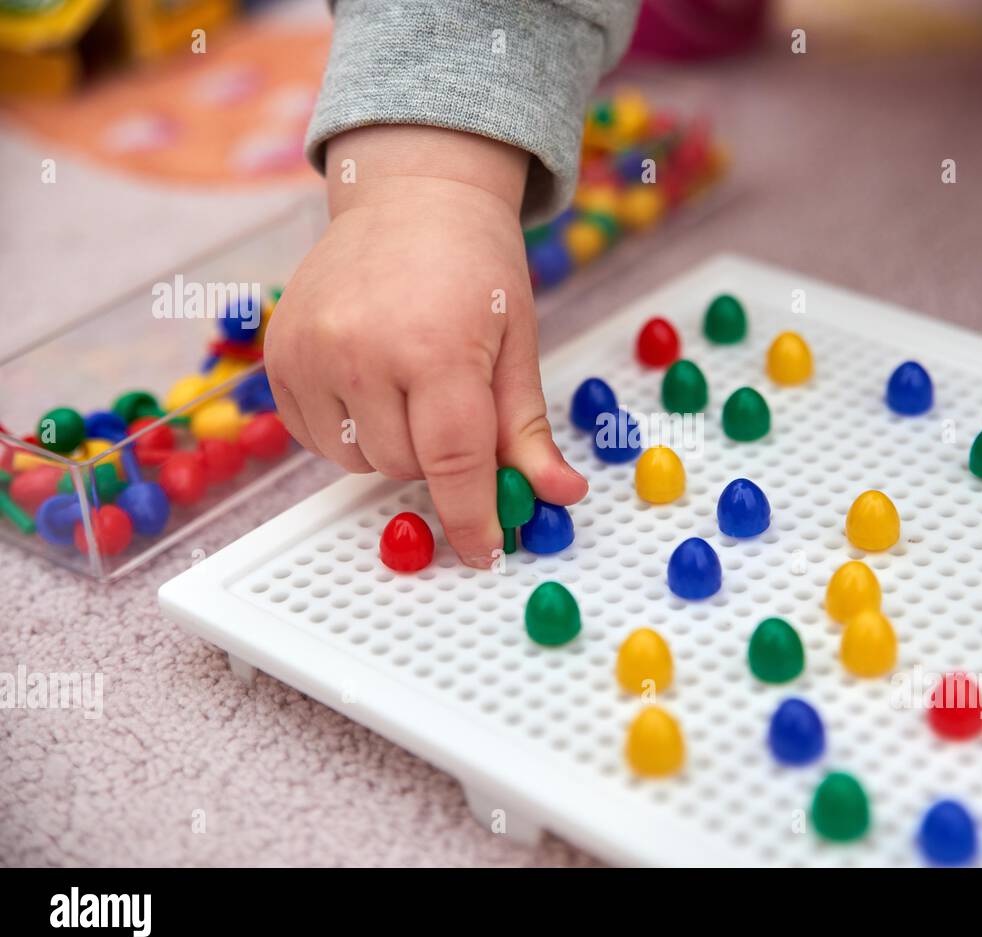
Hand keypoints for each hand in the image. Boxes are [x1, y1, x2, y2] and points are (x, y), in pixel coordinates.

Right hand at [265, 126, 587, 567]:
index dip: (472, 517)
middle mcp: (360, 352)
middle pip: (406, 467)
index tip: (484, 552)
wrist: (409, 197)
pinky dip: (350, 434)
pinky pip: (316, 441)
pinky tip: (372, 385)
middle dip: (440, 458)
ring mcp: (310, 354)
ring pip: (358, 461)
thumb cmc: (475, 265)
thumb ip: (527, 429)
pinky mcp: (279, 358)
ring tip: (412, 386)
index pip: (453, 464)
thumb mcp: (516, 342)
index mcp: (434, 347)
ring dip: (393, 447)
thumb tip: (559, 495)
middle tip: (455, 404)